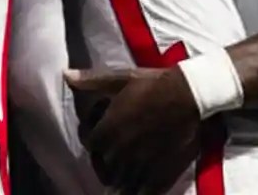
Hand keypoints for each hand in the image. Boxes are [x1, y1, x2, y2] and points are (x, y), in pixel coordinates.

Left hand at [65, 66, 201, 193]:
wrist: (191, 96)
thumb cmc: (155, 85)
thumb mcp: (121, 78)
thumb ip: (92, 81)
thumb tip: (65, 76)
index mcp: (107, 130)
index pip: (89, 144)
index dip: (94, 138)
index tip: (102, 131)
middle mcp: (119, 152)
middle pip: (102, 165)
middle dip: (105, 158)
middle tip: (116, 149)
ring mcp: (139, 166)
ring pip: (118, 183)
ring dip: (119, 177)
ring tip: (127, 167)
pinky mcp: (160, 177)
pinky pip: (141, 194)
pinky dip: (136, 191)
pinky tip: (138, 185)